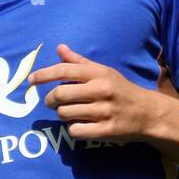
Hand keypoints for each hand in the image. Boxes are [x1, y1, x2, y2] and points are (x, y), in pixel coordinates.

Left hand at [28, 43, 160, 141]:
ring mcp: (104, 111)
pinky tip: (79, 125)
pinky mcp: (106, 131)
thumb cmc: (120, 90)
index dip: (44, 75)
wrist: (147, 113)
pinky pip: (76, 130)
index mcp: (99, 74)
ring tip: (70, 112)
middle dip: (50, 100)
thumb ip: (80, 62)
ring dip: (62, 114)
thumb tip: (60, 48)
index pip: (64, 71)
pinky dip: (73, 128)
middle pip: (60, 95)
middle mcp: (101, 91)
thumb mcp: (103, 72)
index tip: (31, 80)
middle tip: (51, 102)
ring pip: (65, 114)